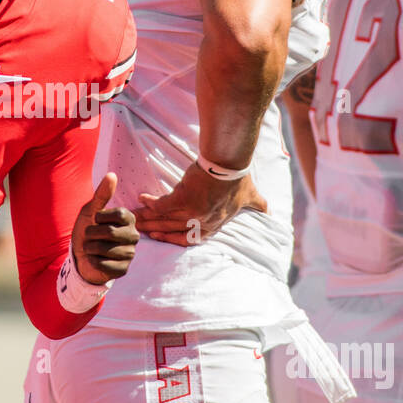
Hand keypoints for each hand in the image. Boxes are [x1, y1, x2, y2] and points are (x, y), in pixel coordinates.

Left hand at [71, 172, 137, 284]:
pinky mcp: (123, 269)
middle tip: (90, 236)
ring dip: (90, 248)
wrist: (79, 256)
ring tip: (92, 248)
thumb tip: (112, 174)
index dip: (100, 217)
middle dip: (91, 234)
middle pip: (110, 232)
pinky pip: (104, 264)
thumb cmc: (87, 231)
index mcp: (129, 219)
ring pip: (104, 249)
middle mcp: (133, 236)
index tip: (95, 220)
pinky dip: (93, 261)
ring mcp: (129, 254)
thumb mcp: (90, 211)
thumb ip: (101, 195)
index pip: (119, 214)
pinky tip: (94, 260)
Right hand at [133, 164, 266, 245]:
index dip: (173, 238)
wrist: (229, 164)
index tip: (161, 235)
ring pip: (164, 219)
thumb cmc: (239, 179)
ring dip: (147, 219)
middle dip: (154, 229)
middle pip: (172, 230)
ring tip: (134, 218)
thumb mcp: (251, 196)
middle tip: (140, 229)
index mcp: (214, 224)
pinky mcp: (181, 199)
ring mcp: (191, 212)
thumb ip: (257, 205)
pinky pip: (161, 205)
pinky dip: (150, 203)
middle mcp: (201, 222)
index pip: (191, 238)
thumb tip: (268, 212)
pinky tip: (141, 200)